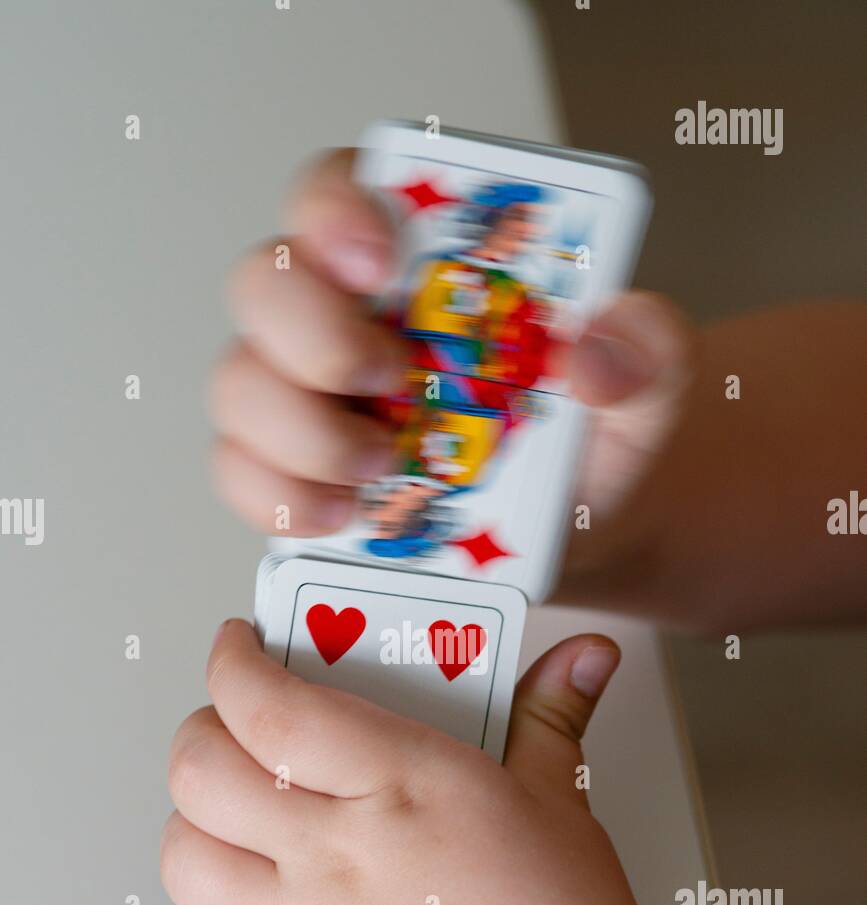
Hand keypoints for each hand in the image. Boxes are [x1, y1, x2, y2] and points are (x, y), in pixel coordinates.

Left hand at [160, 621, 662, 904]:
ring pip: (186, 859)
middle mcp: (337, 852)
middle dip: (200, 734)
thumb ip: (552, 715)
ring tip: (228, 818)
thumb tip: (583, 656)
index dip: (233, 665)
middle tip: (234, 728)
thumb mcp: (563, 802)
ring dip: (189, 827)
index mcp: (400, 785)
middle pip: (203, 772)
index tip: (240, 647)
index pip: (272, 706)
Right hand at [210, 148, 694, 548]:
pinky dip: (279, 499)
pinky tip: (340, 516)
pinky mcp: (294, 474)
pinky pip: (242, 475)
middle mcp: (340, 312)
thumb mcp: (647, 382)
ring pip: (239, 384)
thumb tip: (598, 355)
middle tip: (388, 379)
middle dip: (312, 334)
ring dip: (300, 431)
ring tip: (379, 469)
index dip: (336, 212)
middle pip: (264, 283)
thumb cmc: (591, 434)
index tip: (380, 264)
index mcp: (413, 255)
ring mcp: (305, 396)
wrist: (574, 532)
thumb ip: (648, 348)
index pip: (336, 191)